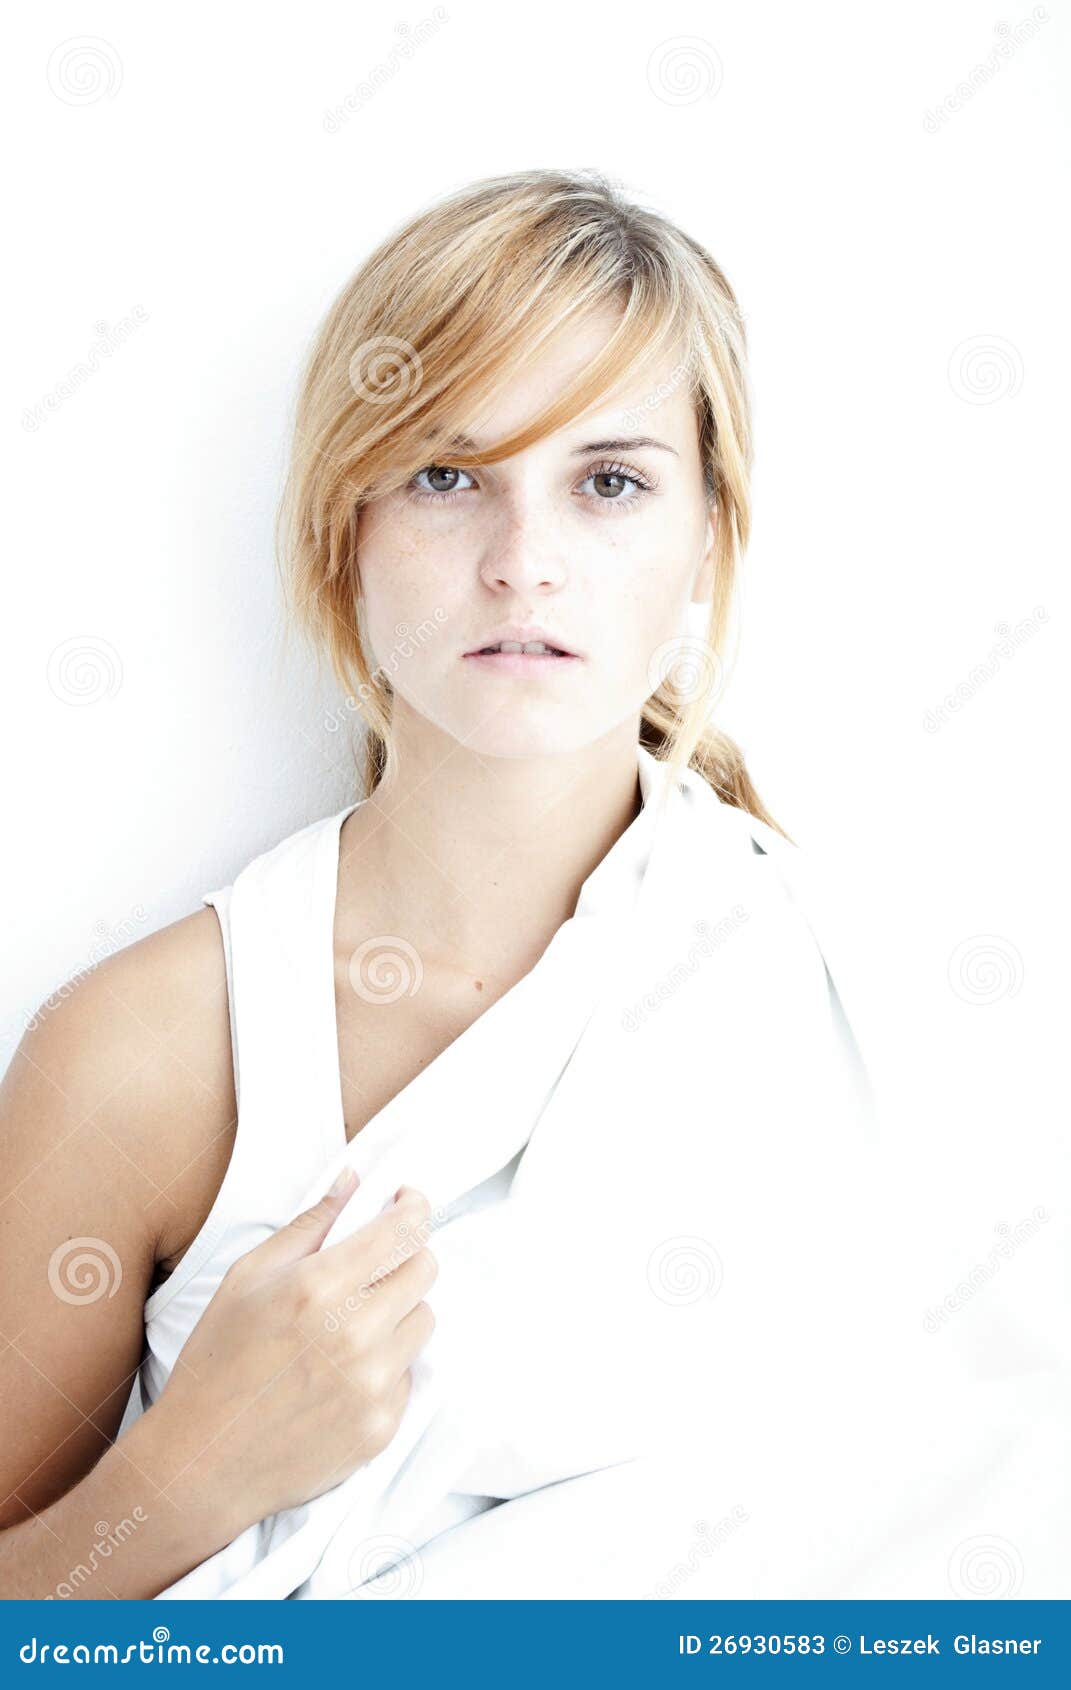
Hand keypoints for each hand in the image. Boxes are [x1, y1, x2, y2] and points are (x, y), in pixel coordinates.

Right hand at [150, 1173, 436, 1527]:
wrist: (201, 1464)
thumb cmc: (216, 1363)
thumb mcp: (247, 1279)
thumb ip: (308, 1225)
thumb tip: (352, 1180)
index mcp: (319, 1287)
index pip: (404, 1230)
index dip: (413, 1207)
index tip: (406, 1203)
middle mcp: (356, 1333)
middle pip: (425, 1270)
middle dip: (406, 1256)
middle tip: (375, 1265)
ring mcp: (373, 1384)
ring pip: (424, 1320)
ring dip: (399, 1311)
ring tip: (353, 1324)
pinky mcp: (382, 1426)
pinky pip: (409, 1373)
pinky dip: (387, 1364)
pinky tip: (343, 1373)